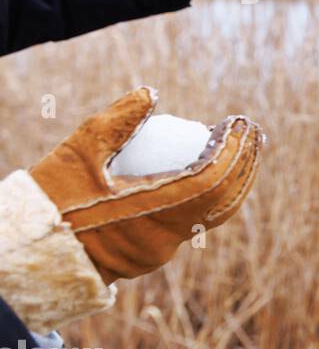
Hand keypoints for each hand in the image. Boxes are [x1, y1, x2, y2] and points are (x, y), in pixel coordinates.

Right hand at [28, 86, 264, 284]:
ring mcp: (160, 253)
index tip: (240, 123)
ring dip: (231, 182)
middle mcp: (163, 238)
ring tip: (242, 149)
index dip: (233, 151)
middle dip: (245, 165)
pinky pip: (191, 223)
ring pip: (211, 216)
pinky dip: (207, 197)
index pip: (211, 181)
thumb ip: (117, 121)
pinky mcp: (153, 257)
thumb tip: (152, 92)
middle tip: (254, 133)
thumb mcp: (78, 150)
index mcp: (149, 212)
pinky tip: (208, 170)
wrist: (33, 252)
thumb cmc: (51, 198)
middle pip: (223, 202)